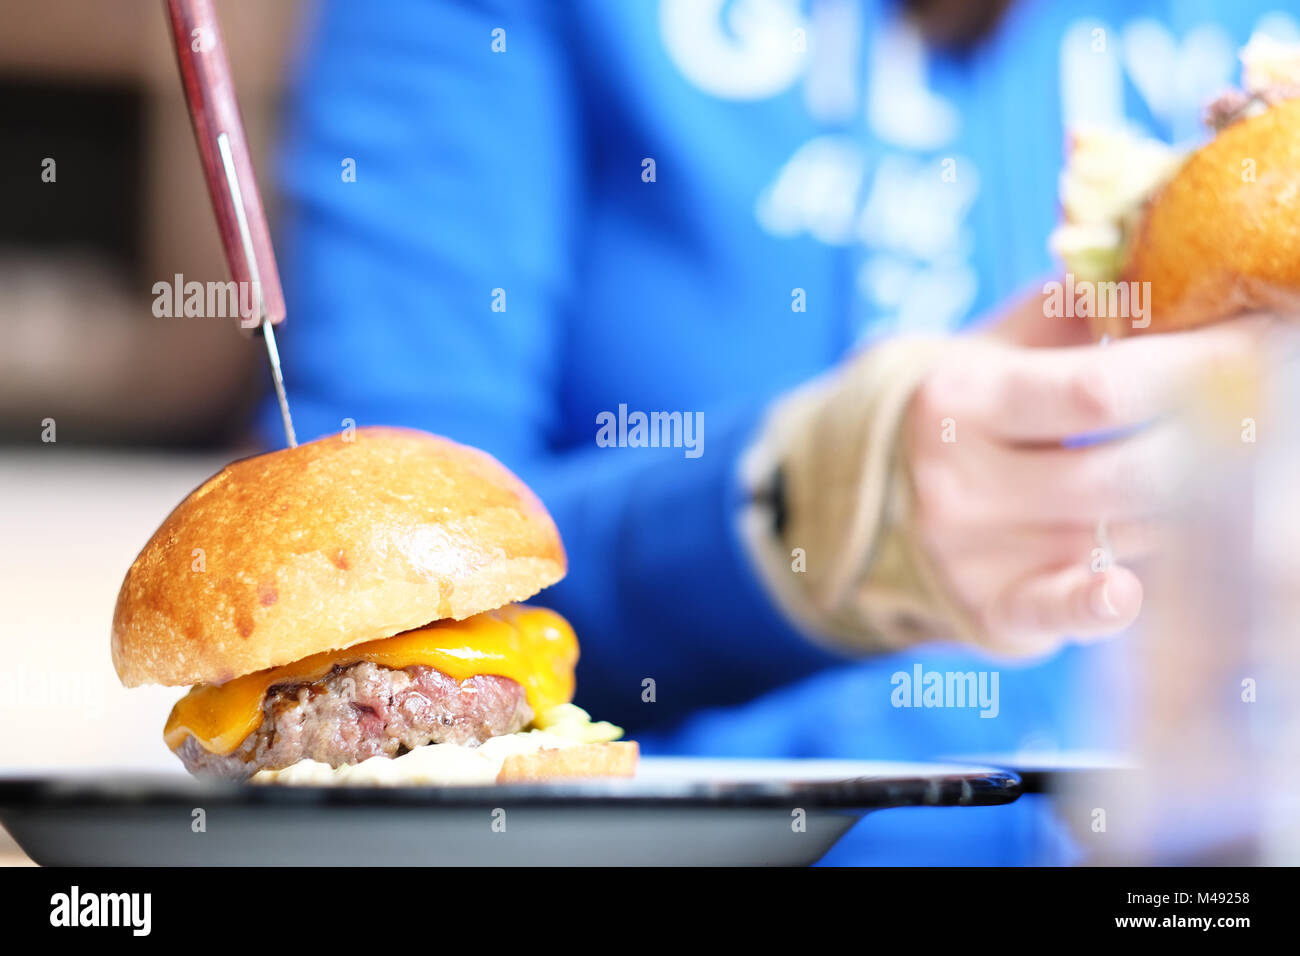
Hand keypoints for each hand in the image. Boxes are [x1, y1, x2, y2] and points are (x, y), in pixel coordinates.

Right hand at [902, 314, 1271, 656]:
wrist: (882, 489)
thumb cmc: (974, 406)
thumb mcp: (1001, 344)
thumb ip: (1076, 307)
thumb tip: (1170, 263)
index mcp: (963, 397)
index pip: (1100, 389)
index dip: (1198, 366)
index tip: (1259, 338)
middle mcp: (959, 478)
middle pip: (1124, 473)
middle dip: (1216, 442)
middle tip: (1267, 410)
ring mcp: (971, 551)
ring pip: (1121, 534)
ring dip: (1192, 504)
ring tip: (1223, 467)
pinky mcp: (988, 607)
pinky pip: (1055, 612)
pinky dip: (1098, 603)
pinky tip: (1126, 590)